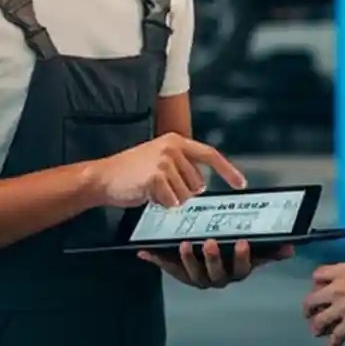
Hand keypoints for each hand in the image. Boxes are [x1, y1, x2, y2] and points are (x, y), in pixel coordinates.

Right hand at [89, 132, 246, 207]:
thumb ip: (182, 166)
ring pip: (185, 196)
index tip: (240, 183)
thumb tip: (202, 186)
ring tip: (151, 188)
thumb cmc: (131, 172)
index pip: (210, 154)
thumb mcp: (159, 159)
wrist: (103, 177)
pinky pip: (171, 202)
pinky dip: (161, 204)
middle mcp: (172, 148)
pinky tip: (147, 194)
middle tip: (160, 186)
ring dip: (170, 199)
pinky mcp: (156, 178)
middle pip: (197, 184)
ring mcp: (164, 162)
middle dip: (182, 192)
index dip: (227, 170)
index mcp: (176, 141)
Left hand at [138, 239, 294, 288]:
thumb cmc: (232, 250)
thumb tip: (290, 247)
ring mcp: (196, 276)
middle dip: (212, 259)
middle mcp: (216, 278)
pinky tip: (145, 250)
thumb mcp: (252, 249)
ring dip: (187, 260)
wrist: (207, 253)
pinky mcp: (177, 271)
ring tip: (184, 243)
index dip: (241, 257)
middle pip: (215, 273)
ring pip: (191, 273)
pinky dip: (155, 259)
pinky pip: (166, 266)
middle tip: (209, 242)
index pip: (241, 268)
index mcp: (235, 271)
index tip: (242, 242)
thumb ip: (270, 248)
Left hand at [302, 264, 344, 344]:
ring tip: (317, 332)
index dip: (315, 285)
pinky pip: (335, 336)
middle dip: (308, 310)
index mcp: (342, 273)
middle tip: (310, 315)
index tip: (319, 292)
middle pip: (310, 300)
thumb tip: (341, 281)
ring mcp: (342, 308)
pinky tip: (333, 345)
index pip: (316, 276)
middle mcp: (337, 289)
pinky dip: (333, 343)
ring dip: (316, 328)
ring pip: (318, 321)